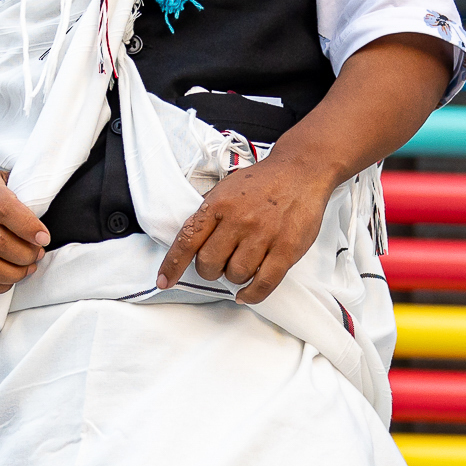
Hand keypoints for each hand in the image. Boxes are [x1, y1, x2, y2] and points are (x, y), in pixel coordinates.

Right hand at [0, 165, 48, 293]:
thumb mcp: (1, 179)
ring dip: (15, 273)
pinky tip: (10, 279)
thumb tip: (41, 230)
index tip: (44, 238)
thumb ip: (23, 196)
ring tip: (27, 268)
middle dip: (26, 254)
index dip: (28, 227)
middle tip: (37, 254)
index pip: (5, 211)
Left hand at [157, 149, 331, 302]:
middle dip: (210, 270)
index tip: (164, 281)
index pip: (187, 240)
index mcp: (218, 204)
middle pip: (209, 264)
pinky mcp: (286, 250)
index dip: (172, 265)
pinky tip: (246, 293)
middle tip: (219, 264)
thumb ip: (210, 215)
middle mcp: (239, 220)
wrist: (301, 171)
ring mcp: (264, 235)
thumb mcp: (226, 189)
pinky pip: (263, 284)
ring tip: (241, 265)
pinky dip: (251, 294)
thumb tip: (191, 245)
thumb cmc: (262, 183)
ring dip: (234, 277)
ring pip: (235, 275)